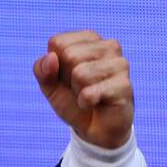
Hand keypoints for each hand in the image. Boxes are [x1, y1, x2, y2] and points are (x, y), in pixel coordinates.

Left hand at [33, 30, 133, 148]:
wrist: (96, 128)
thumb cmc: (73, 99)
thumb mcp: (49, 84)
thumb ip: (41, 69)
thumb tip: (51, 57)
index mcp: (89, 38)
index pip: (58, 42)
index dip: (55, 65)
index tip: (67, 76)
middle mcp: (109, 46)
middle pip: (69, 55)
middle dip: (67, 78)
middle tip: (79, 88)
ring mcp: (120, 64)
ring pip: (80, 73)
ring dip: (78, 91)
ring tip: (89, 95)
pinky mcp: (124, 85)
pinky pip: (90, 93)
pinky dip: (85, 103)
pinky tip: (95, 104)